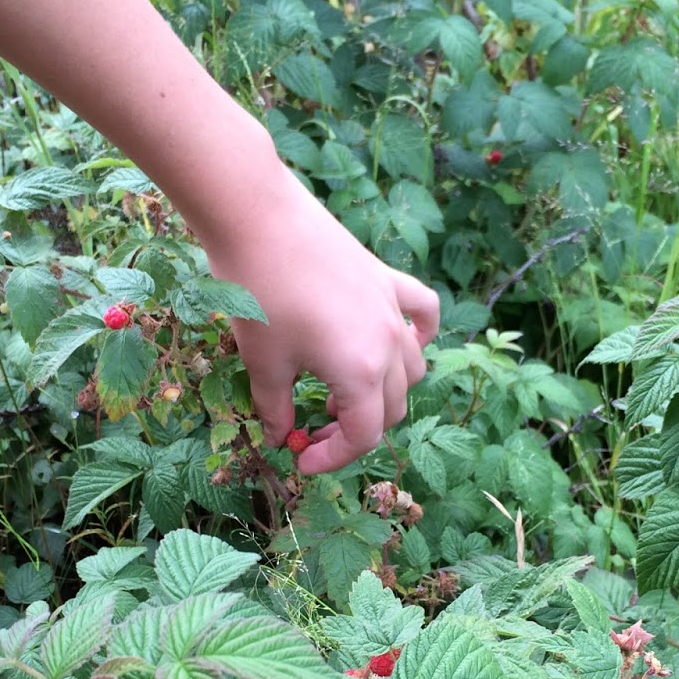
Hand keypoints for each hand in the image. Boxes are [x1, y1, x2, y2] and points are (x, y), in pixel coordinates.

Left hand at [204, 163, 439, 474]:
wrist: (258, 218)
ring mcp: (392, 309)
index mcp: (361, 374)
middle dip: (354, 429)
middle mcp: (389, 345)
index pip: (362, 435)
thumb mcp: (262, 363)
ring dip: (385, 390)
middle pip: (391, 408)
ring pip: (411, 368)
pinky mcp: (386, 279)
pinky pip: (421, 313)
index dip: (333, 457)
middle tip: (313, 430)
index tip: (300, 460)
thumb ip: (276, 409)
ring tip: (343, 390)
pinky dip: (418, 333)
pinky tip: (400, 340)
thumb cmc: (258, 295)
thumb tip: (280, 438)